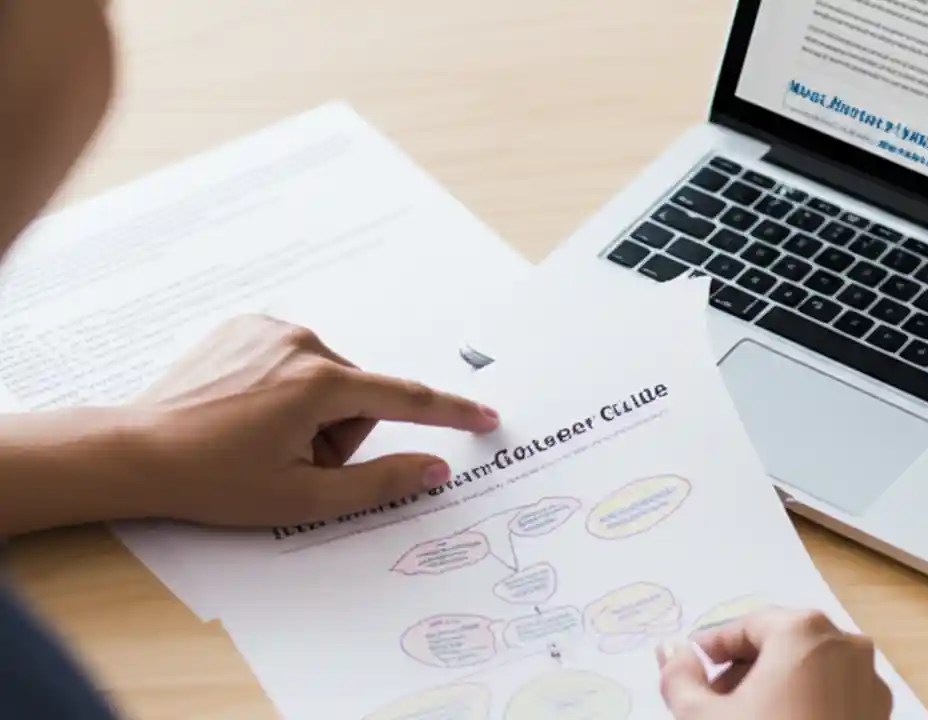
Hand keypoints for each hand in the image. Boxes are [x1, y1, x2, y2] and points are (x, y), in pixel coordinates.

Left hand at [131, 314, 498, 526]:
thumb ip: (380, 483)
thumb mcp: (303, 498)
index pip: (406, 399)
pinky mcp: (246, 326)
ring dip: (313, 413)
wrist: (135, 452)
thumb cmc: (213, 480)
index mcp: (319, 384)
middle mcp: (301, 343)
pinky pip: (296, 360)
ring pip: (330, 379)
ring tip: (262, 438)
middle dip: (341, 434)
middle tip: (293, 463)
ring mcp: (270, 329)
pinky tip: (247, 411)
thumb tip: (434, 470)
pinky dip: (286, 390)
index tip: (487, 416)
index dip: (451, 413)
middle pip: (360, 396)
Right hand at [657, 609, 891, 719]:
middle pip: (779, 646)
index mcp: (803, 631)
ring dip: (771, 689)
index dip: (712, 648)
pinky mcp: (879, 715)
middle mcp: (845, 645)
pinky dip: (802, 704)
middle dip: (741, 671)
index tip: (690, 666)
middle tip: (711, 701)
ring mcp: (870, 682)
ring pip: (807, 671)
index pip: (746, 626)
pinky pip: (832, 694)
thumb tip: (671, 652)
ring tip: (742, 718)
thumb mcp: (702, 717)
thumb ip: (678, 676)